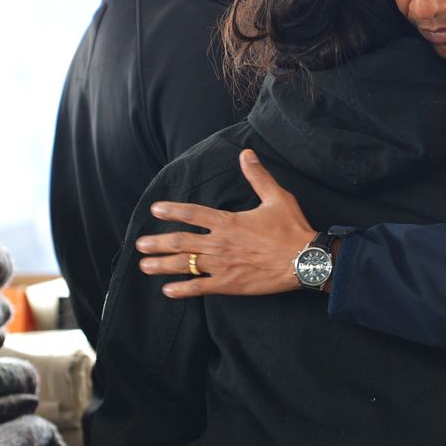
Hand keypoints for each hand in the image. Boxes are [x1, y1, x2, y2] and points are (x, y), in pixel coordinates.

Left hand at [135, 149, 317, 297]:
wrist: (305, 260)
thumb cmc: (291, 228)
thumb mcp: (276, 197)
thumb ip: (258, 176)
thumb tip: (247, 154)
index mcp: (228, 221)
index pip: (192, 214)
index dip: (171, 211)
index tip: (155, 210)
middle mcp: (220, 243)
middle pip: (180, 242)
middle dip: (157, 243)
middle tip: (140, 245)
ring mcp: (222, 265)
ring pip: (184, 265)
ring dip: (161, 265)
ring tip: (144, 266)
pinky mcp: (229, 284)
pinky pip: (200, 288)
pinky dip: (182, 290)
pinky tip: (168, 291)